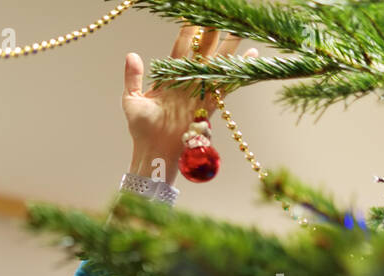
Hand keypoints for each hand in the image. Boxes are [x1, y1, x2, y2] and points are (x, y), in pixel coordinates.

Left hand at [123, 23, 257, 175]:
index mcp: (170, 76)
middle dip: (211, 31)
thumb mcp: (131, 100)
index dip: (189, 30)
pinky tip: (252, 54)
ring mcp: (200, 91)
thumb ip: (133, 77)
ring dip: (230, 45)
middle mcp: (188, 80)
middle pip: (203, 50)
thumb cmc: (141, 129)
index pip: (182, 47)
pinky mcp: (209, 104)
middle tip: (220, 14)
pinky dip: (239, 69)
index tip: (195, 12)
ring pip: (218, 63)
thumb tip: (132, 55)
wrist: (153, 152)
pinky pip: (227, 84)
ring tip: (240, 27)